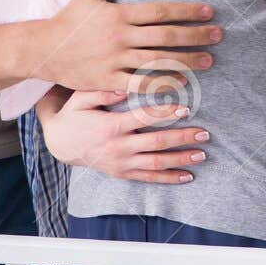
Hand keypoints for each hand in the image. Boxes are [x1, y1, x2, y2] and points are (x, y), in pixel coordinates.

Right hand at [15, 0, 221, 91]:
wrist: (43, 49)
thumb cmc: (70, 19)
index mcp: (119, 14)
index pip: (161, 11)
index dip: (188, 11)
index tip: (209, 11)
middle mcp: (120, 37)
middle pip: (166, 36)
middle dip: (196, 35)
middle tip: (218, 35)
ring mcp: (114, 60)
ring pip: (158, 61)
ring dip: (187, 60)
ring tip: (208, 60)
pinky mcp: (108, 80)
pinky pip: (140, 83)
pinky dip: (162, 82)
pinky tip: (181, 81)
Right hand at [36, 88, 207, 183]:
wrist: (61, 144)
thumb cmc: (74, 115)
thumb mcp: (80, 98)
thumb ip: (101, 91)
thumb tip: (123, 85)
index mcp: (111, 126)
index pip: (143, 119)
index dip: (165, 114)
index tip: (185, 108)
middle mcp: (118, 147)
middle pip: (156, 143)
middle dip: (182, 138)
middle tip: (204, 133)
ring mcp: (121, 163)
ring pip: (156, 163)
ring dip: (181, 159)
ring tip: (202, 155)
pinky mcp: (122, 173)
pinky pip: (149, 178)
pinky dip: (169, 178)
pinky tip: (187, 175)